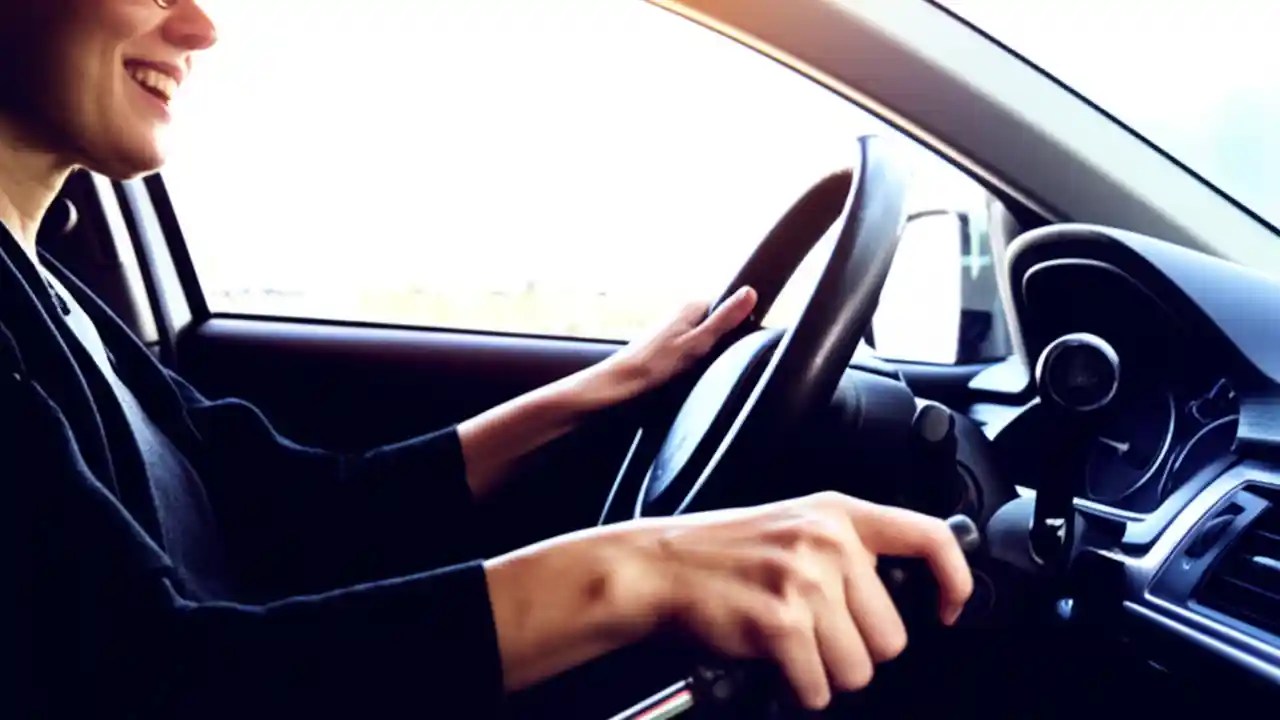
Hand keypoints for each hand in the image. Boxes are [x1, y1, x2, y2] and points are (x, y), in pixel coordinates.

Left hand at [597, 286, 758, 402]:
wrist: (623, 380)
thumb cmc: (657, 363)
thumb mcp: (698, 342)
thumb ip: (724, 319)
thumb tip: (750, 292)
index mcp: (691, 305)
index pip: (728, 306)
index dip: (736, 325)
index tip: (734, 345)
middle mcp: (681, 310)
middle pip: (716, 321)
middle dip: (720, 339)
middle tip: (713, 359)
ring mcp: (673, 324)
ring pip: (702, 334)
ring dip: (705, 350)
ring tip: (698, 366)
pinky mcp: (666, 339)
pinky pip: (690, 344)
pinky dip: (692, 356)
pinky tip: (686, 369)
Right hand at [643, 492, 972, 709]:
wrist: (659, 567)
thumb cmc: (723, 553)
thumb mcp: (795, 525)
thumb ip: (848, 550)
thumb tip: (907, 595)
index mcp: (839, 514)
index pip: (929, 537)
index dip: (954, 580)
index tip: (948, 610)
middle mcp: (828, 542)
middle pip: (893, 637)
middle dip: (856, 651)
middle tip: (815, 634)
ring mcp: (804, 581)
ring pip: (859, 670)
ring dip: (826, 673)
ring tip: (791, 645)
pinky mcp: (781, 622)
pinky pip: (820, 688)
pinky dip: (799, 689)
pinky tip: (774, 662)